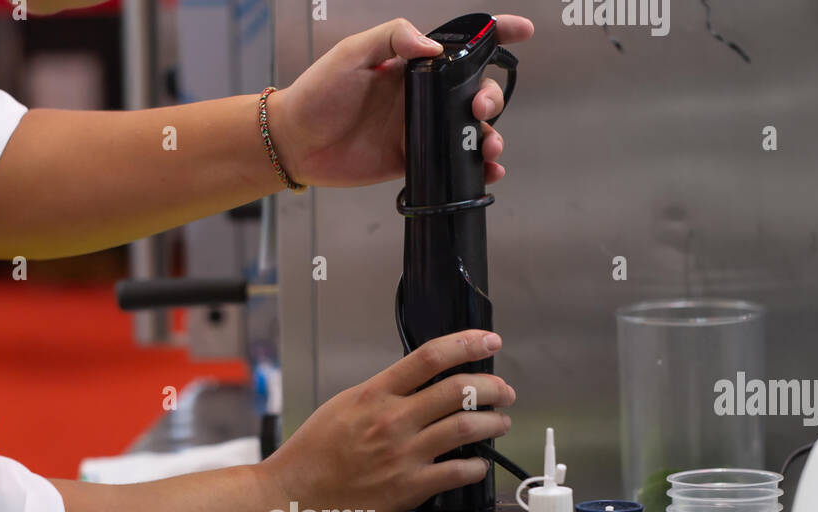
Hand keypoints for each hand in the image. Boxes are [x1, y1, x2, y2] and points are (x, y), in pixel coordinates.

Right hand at [260, 330, 515, 511]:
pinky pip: (457, 472)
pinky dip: (476, 465)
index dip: (467, 344)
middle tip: (504, 390)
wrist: (293, 497)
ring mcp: (404, 455)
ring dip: (493, 423)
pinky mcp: (409, 488)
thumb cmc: (310, 456)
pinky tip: (478, 464)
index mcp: (374, 394)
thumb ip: (380, 395)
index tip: (489, 341)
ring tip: (500, 423)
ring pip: (467, 428)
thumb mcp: (341, 407)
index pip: (431, 357)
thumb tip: (414, 387)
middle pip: (460, 391)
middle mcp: (393, 421)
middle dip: (493, 387)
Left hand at [269, 16, 533, 189]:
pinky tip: (486, 174)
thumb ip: (393, 40)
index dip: (496, 34)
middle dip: (491, 98)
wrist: (295, 143)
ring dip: (489, 137)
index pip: (460, 44)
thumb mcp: (352, 54)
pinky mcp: (411, 161)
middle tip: (482, 110)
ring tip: (490, 148)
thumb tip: (433, 48)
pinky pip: (450, 164)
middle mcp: (420, 95)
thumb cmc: (317, 93)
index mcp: (412, 64)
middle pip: (474, 92)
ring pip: (468, 132)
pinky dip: (474, 170)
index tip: (522, 32)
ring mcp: (418, 129)